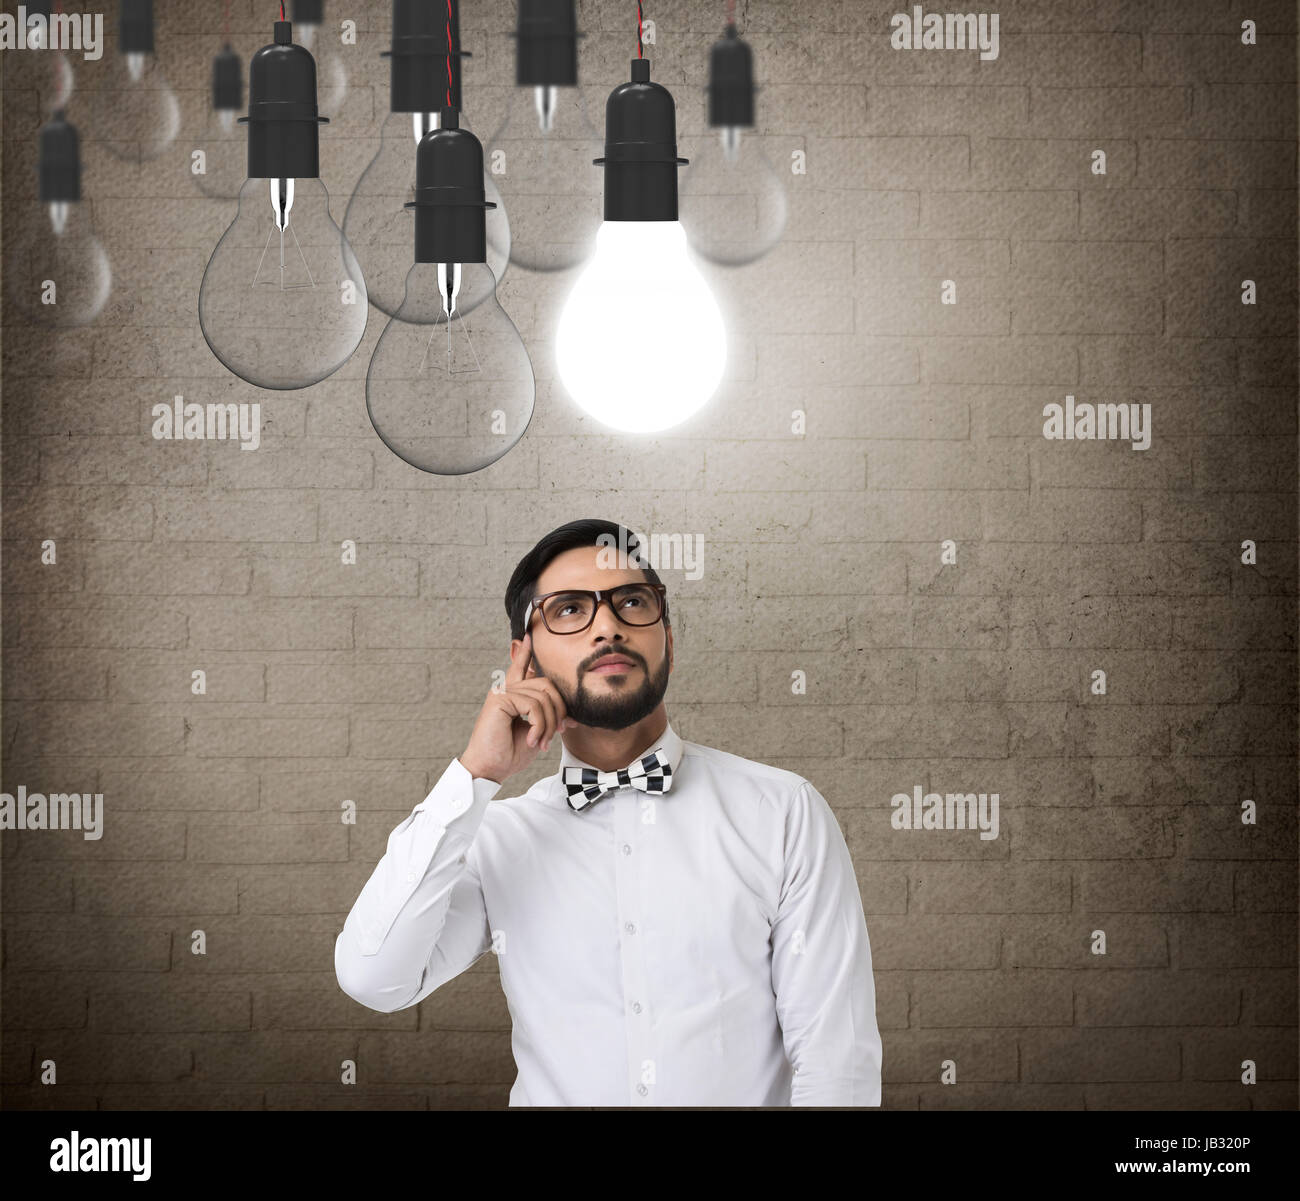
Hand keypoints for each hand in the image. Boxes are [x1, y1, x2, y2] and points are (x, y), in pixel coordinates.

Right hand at [459, 632, 575, 784]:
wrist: (490, 769)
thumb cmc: (509, 754)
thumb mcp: (537, 733)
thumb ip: (550, 719)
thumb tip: (572, 717)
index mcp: (513, 695)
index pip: (521, 668)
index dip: (525, 653)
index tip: (528, 637)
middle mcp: (507, 689)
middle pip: (547, 684)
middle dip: (559, 710)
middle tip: (557, 732)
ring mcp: (503, 692)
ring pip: (543, 697)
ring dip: (549, 724)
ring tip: (542, 742)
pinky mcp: (501, 699)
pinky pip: (534, 705)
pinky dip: (539, 725)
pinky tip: (533, 740)